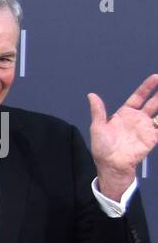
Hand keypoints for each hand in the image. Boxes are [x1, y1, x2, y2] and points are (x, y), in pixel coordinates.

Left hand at [87, 73, 157, 199]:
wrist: (111, 165)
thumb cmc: (102, 148)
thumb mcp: (98, 127)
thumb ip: (98, 111)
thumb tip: (91, 95)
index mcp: (125, 114)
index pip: (138, 97)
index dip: (147, 87)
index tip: (155, 78)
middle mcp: (137, 119)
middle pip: (153, 103)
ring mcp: (146, 128)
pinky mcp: (152, 138)